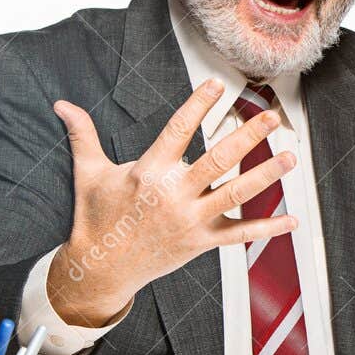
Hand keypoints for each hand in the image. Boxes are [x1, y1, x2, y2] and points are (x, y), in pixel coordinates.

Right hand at [46, 78, 297, 325]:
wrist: (100, 269)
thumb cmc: (97, 216)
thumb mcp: (89, 173)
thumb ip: (83, 136)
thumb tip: (62, 105)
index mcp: (148, 173)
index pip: (178, 131)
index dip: (197, 106)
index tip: (217, 85)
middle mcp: (173, 195)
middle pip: (217, 160)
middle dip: (247, 136)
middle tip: (271, 116)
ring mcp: (190, 220)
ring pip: (235, 194)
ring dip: (266, 176)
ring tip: (290, 157)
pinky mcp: (201, 243)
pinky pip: (240, 234)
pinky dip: (268, 228)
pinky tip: (292, 220)